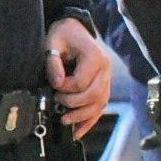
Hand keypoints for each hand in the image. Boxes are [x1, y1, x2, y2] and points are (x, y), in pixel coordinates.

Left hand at [45, 17, 112, 136]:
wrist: (74, 28)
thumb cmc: (63, 34)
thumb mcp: (53, 42)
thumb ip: (53, 63)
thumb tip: (57, 84)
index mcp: (95, 57)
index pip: (82, 82)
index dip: (65, 88)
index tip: (54, 85)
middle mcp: (105, 69)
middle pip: (93, 96)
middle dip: (73, 103)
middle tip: (57, 100)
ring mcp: (106, 79)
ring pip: (99, 104)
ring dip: (82, 116)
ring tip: (65, 121)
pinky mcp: (103, 86)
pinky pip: (100, 107)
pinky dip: (90, 121)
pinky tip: (78, 132)